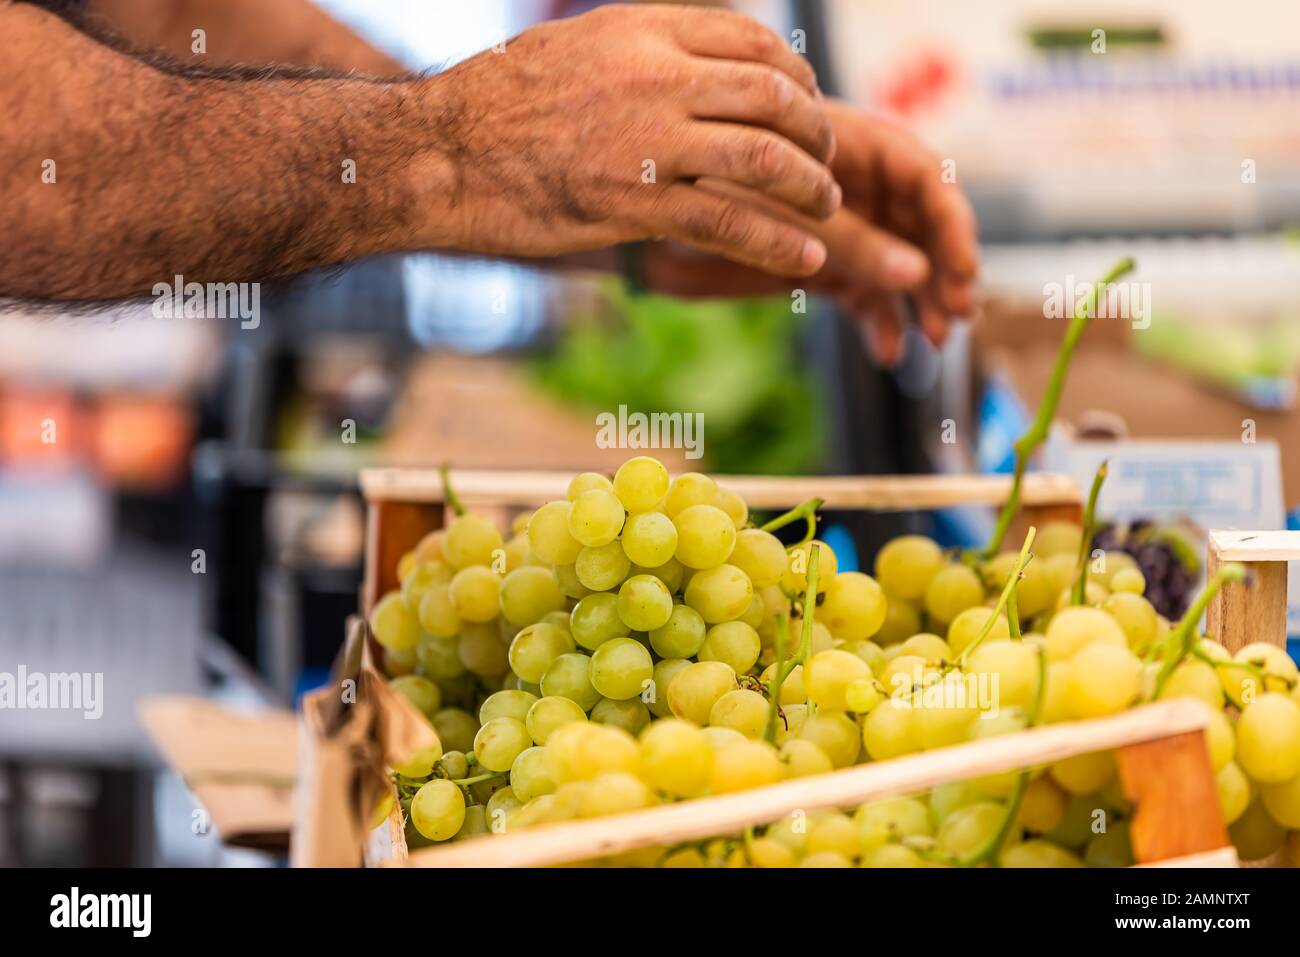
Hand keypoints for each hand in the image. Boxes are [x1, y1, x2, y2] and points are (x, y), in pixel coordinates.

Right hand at [417, 4, 839, 276]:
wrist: (438, 152)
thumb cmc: (498, 104)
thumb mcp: (577, 46)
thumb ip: (643, 51)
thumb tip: (696, 70)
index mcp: (644, 29)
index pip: (754, 42)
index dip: (798, 77)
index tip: (807, 106)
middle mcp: (655, 75)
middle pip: (774, 97)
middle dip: (817, 133)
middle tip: (827, 162)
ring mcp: (647, 140)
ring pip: (766, 159)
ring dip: (811, 189)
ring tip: (826, 209)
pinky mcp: (634, 204)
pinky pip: (730, 223)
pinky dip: (779, 244)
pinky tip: (807, 259)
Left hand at [639, 100, 979, 363]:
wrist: (639, 230)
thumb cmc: (701, 198)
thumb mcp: (777, 216)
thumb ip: (847, 242)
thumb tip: (920, 275)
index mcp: (845, 147)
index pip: (924, 176)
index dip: (951, 223)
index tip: (964, 271)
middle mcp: (851, 187)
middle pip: (923, 224)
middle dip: (945, 269)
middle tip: (957, 315)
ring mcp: (837, 231)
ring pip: (902, 265)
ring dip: (923, 301)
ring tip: (933, 340)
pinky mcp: (819, 271)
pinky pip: (865, 298)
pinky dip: (879, 323)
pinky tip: (887, 352)